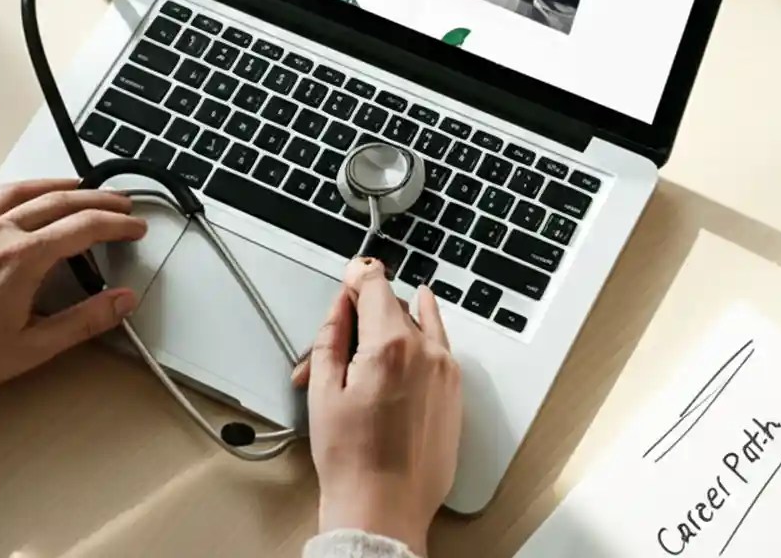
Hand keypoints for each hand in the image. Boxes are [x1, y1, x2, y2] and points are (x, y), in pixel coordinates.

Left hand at [0, 179, 146, 420]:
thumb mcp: (37, 346)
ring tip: (82, 188)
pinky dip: (18, 190)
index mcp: (20, 260)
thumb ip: (87, 319)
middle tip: (121, 204)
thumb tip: (123, 300)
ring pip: (22, 190)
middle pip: (58, 201)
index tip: (134, 227)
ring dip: (58, 186)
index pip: (83, 228)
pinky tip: (28, 195)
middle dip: (98, 200)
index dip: (117, 224)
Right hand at [292, 259, 462, 555]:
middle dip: (367, 313)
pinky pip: (440, 349)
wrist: (384, 506)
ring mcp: (447, 372)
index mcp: (392, 346)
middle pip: (396, 306)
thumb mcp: (324, 390)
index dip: (358, 275)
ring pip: (422, 326)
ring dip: (398, 321)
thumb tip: (341, 305)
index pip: (376, 286)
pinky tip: (413, 336)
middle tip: (341, 336)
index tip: (351, 274)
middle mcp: (428, 352)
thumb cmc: (352, 459)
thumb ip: (331, 337)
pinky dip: (424, 339)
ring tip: (377, 326)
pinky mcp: (456, 392)